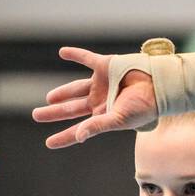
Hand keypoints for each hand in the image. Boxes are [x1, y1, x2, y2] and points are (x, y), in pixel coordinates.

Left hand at [32, 46, 155, 148]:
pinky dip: (75, 54)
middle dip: (54, 113)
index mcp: (102, 117)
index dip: (64, 137)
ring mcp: (102, 84)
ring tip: (48, 98)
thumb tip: (79, 137)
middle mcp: (100, 101)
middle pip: (72, 109)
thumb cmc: (143, 107)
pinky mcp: (105, 66)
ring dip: (62, 92)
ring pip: (75, 89)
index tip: (48, 143)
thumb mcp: (119, 120)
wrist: (157, 85)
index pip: (79, 129)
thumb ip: (98, 127)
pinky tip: (62, 52)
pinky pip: (87, 59)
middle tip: (36, 116)